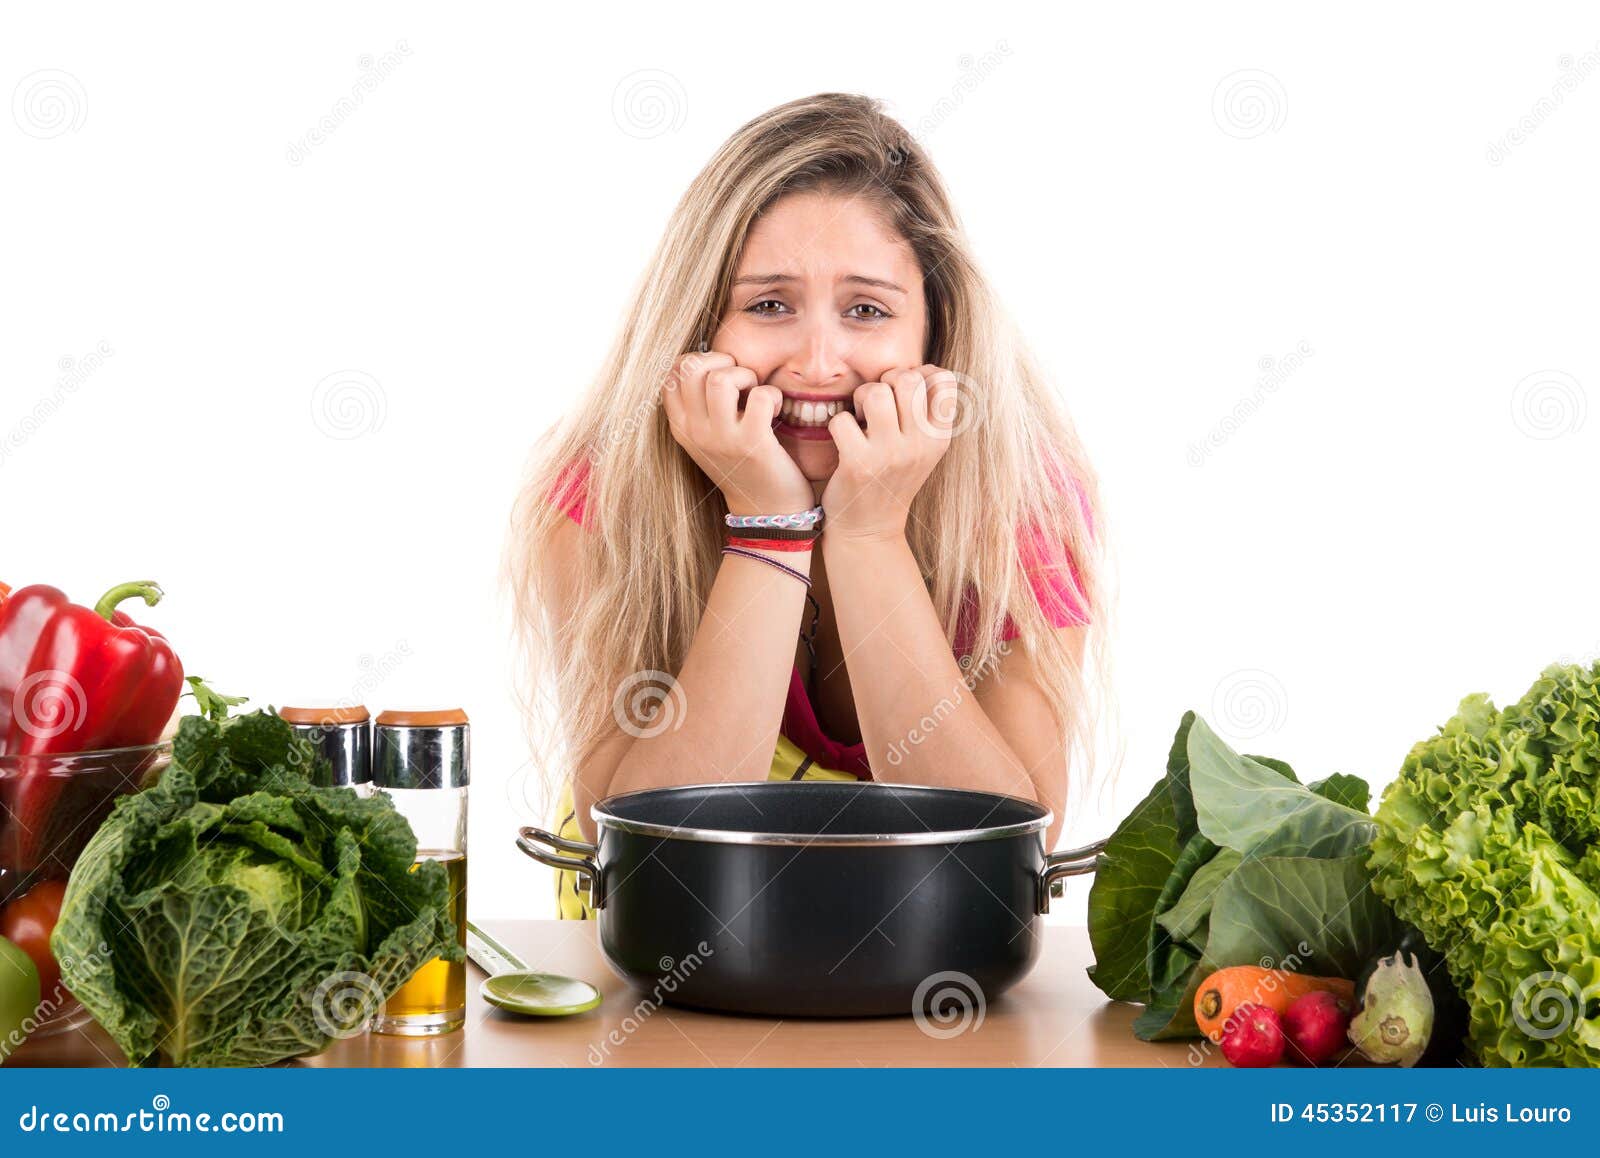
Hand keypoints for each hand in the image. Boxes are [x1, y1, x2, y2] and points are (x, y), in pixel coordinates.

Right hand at [660, 351, 814, 516]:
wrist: (765, 511)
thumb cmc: (742, 464)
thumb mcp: (708, 437)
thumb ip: (700, 405)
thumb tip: (706, 360)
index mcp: (681, 427)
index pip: (672, 374)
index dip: (698, 361)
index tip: (719, 374)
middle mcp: (695, 432)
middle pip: (691, 368)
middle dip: (721, 361)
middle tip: (740, 380)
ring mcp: (722, 439)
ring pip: (721, 378)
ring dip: (745, 376)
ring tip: (755, 393)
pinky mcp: (753, 443)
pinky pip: (760, 395)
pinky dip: (772, 395)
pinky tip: (775, 410)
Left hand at [821, 365, 958, 542]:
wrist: (869, 530)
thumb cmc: (890, 478)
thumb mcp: (921, 449)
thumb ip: (925, 412)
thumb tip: (919, 369)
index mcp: (939, 438)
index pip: (944, 379)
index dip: (919, 373)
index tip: (903, 393)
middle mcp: (920, 446)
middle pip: (908, 378)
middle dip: (885, 382)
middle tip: (875, 404)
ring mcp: (890, 455)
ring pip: (876, 392)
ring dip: (861, 398)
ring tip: (860, 418)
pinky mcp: (859, 464)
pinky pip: (843, 419)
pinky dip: (838, 424)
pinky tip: (844, 440)